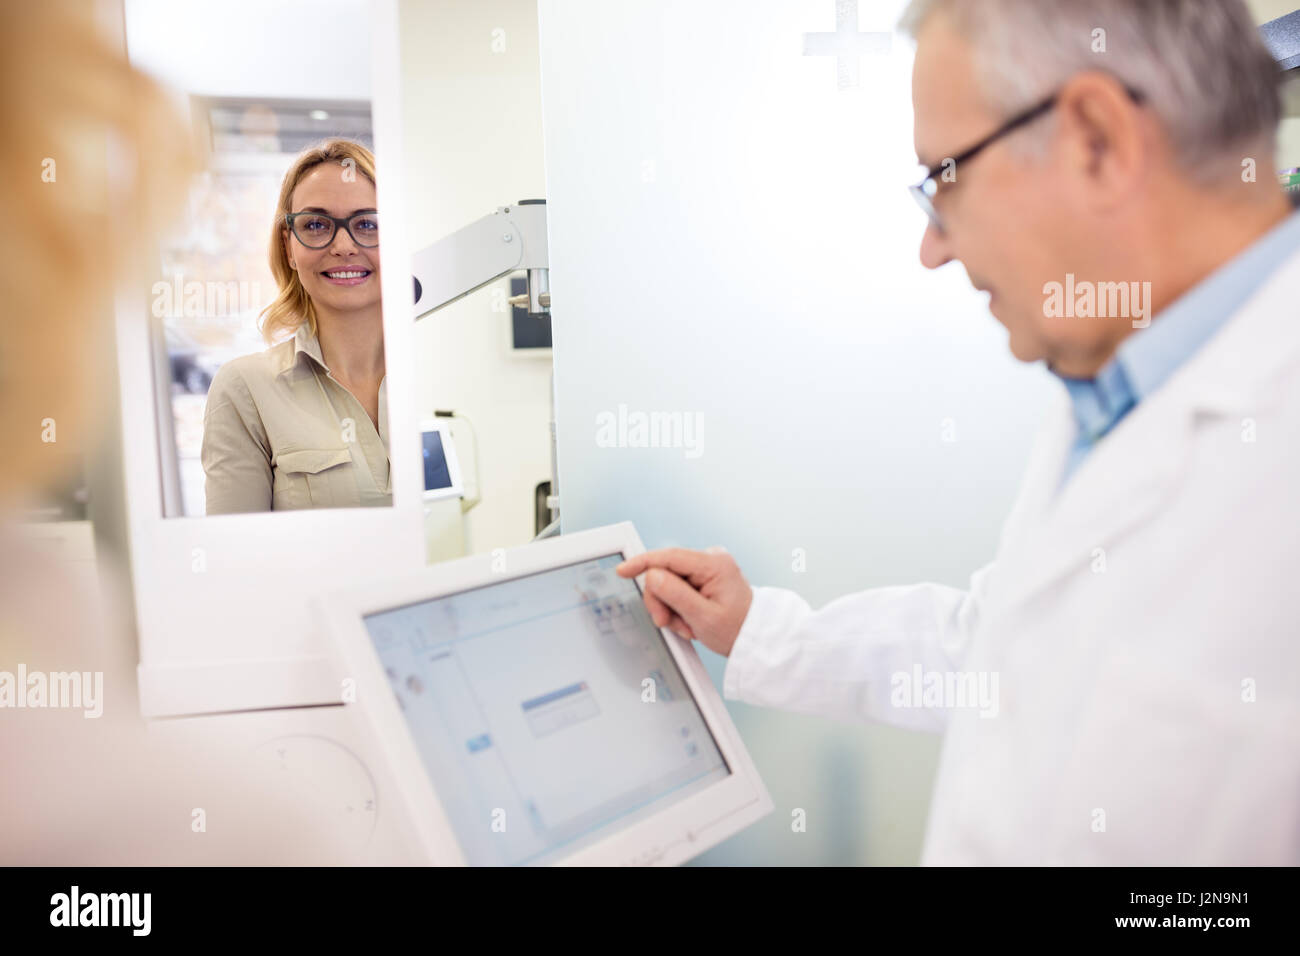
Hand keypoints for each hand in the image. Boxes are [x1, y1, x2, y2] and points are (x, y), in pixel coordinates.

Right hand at [615, 546, 752, 656]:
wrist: (753, 638)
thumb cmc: (736, 629)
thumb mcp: (703, 617)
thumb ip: (676, 595)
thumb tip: (652, 575)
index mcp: (715, 564)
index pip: (669, 556)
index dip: (643, 563)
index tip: (623, 570)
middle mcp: (711, 559)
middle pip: (665, 572)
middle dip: (662, 601)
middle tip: (668, 623)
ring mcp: (707, 567)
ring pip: (667, 582)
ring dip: (670, 608)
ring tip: (686, 626)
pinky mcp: (703, 576)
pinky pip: (676, 587)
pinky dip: (677, 607)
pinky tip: (689, 620)